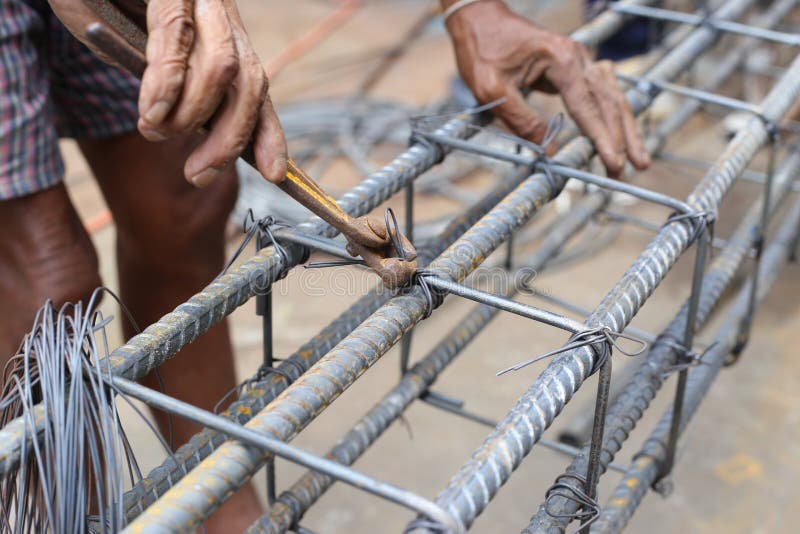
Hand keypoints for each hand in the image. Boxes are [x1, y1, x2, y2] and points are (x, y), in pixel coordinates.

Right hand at [48, 0, 286, 186]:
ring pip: (223, 67)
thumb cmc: (104, 6)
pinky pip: (177, 35)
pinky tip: (152, 110)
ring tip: (156, 131)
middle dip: (228, 140)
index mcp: (223, 33)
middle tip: (198, 174)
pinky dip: (168, 82)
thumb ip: (176, 92)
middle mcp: (220, 13)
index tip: (274, 174)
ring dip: (191, 115)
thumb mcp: (143, 58)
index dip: (268, 133)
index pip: (258, 87)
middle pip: (250, 84)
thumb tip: (197, 133)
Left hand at [444, 0, 649, 177]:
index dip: (602, 138)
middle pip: (610, 102)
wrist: (480, 16)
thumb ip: (521, 121)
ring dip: (625, 128)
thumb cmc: (483, 51)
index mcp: (561, 61)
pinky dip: (613, 114)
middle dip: (622, 139)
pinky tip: (623, 131)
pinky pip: (602, 92)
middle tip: (631, 170)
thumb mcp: (492, 89)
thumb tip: (549, 152)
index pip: (588, 107)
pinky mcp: (575, 66)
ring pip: (613, 97)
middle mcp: (578, 58)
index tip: (614, 163)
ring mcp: (580, 60)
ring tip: (637, 158)